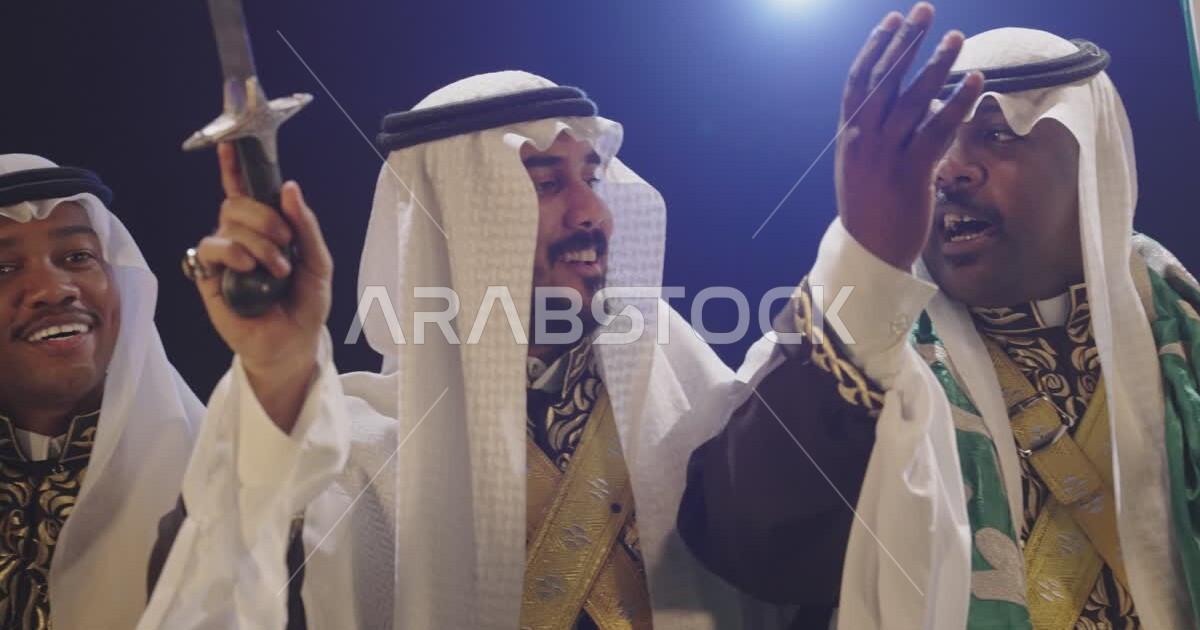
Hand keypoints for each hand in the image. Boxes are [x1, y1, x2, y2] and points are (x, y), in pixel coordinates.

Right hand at [192, 143, 333, 431]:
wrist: (292, 344)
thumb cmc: (304, 303)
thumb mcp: (318, 263)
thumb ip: (306, 226)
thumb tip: (290, 187)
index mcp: (267, 227)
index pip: (247, 188)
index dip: (236, 164)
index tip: (231, 140)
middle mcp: (242, 235)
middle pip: (239, 201)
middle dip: (265, 215)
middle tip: (285, 240)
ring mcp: (224, 254)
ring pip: (227, 220)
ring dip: (258, 241)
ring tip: (276, 270)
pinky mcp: (209, 274)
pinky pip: (210, 246)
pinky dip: (233, 251)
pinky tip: (248, 268)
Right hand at [834, 3, 982, 269]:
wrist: (870, 253)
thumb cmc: (869, 209)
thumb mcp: (859, 166)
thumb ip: (876, 134)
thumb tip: (906, 105)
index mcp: (850, 135)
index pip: (859, 80)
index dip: (876, 47)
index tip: (893, 19)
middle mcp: (865, 140)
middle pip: (886, 79)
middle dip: (906, 42)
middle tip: (924, 11)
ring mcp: (887, 156)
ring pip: (914, 100)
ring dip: (936, 64)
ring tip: (956, 37)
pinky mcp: (913, 173)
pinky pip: (938, 130)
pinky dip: (958, 103)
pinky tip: (975, 81)